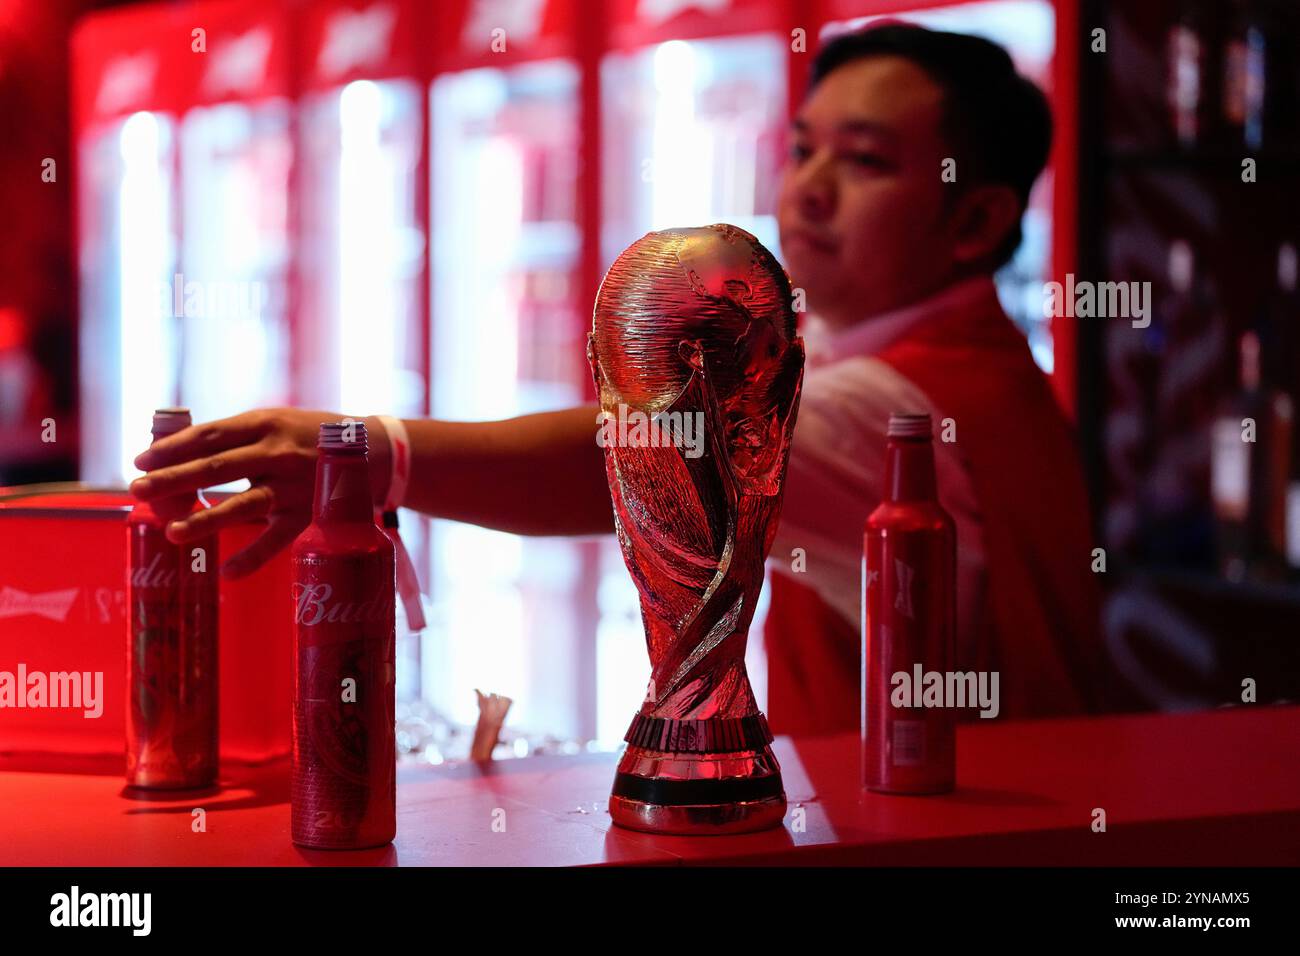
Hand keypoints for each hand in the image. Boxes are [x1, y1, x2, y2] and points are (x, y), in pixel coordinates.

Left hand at [129, 407, 383, 579]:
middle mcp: (278, 454)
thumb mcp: (275, 423)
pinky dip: (251, 559)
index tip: (140, 459)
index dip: (171, 448)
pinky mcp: (309, 516)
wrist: (373, 452)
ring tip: (173, 533)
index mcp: (265, 424)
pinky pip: (276, 542)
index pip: (209, 436)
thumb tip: (174, 453)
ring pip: (243, 506)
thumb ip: (235, 438)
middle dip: (172, 480)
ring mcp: (294, 487)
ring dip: (205, 520)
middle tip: (137, 489)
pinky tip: (225, 573)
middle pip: (216, 468)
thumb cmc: (310, 436)